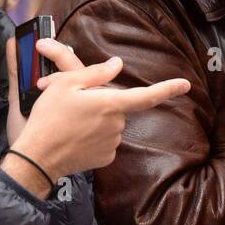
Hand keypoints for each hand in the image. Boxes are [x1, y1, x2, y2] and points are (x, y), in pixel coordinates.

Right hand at [2, 37, 189, 192]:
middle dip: (99, 102)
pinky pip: (104, 140)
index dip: (167, 89)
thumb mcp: (65, 85)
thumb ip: (95, 73)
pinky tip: (74, 136)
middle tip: (71, 103)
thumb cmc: (49, 118)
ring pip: (110, 123)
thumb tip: (117, 65)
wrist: (38, 157)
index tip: (186, 84)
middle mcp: (117, 125)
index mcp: (110, 104)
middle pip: (116, 106)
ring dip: (94, 119)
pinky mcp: (106, 158)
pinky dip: (92, 136)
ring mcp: (112, 144)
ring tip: (69, 121)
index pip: (146, 96)